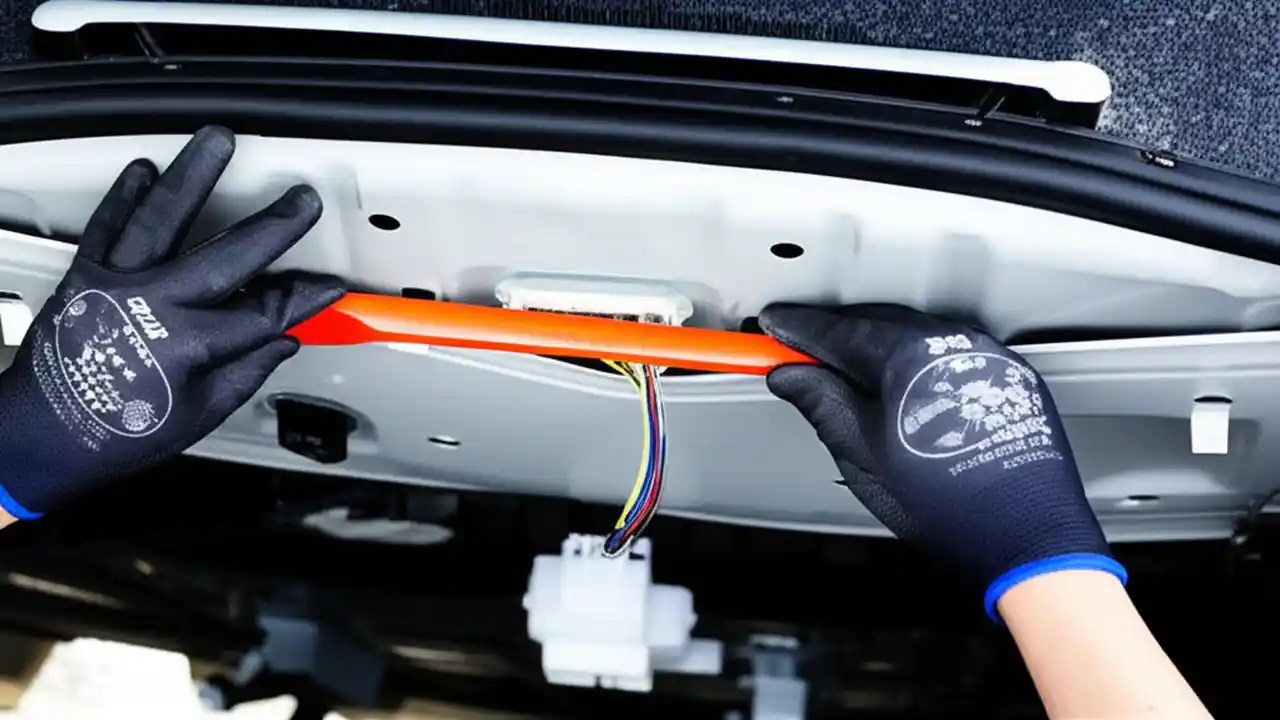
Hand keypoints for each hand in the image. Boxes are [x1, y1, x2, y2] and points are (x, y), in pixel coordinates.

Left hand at [0, 126, 343, 518]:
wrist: (40, 435)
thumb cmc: (116, 433)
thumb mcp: (198, 415)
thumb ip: (246, 371)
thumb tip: (283, 340)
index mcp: (187, 347)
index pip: (264, 312)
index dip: (304, 298)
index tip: (328, 287)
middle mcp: (151, 306)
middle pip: (227, 256)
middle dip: (273, 227)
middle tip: (302, 200)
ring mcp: (114, 283)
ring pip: (161, 217)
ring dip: (194, 175)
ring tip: (219, 140)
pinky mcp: (83, 273)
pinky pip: (108, 224)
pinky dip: (125, 194)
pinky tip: (145, 169)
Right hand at [761, 304, 1124, 618]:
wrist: (1029, 537)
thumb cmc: (950, 504)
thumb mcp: (863, 455)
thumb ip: (821, 403)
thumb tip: (789, 375)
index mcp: (911, 355)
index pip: (837, 330)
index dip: (798, 329)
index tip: (772, 328)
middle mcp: (953, 343)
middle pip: (875, 322)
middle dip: (833, 333)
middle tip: (798, 350)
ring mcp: (985, 357)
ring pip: (913, 333)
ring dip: (873, 344)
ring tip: (842, 368)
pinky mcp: (1007, 378)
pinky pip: (947, 351)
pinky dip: (913, 358)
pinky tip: (897, 381)